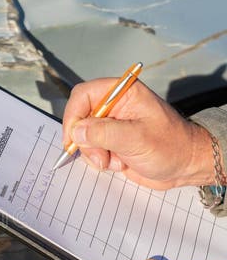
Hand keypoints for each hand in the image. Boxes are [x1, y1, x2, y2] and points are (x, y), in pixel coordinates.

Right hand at [62, 78, 214, 188]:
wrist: (186, 166)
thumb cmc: (171, 146)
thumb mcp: (137, 139)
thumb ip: (104, 133)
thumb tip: (76, 131)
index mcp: (123, 93)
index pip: (84, 95)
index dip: (74, 115)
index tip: (73, 138)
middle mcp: (114, 106)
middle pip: (79, 118)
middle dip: (86, 141)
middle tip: (101, 158)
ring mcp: (111, 125)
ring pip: (83, 137)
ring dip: (94, 154)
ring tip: (116, 161)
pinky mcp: (110, 142)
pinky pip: (91, 150)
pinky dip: (100, 160)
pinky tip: (120, 163)